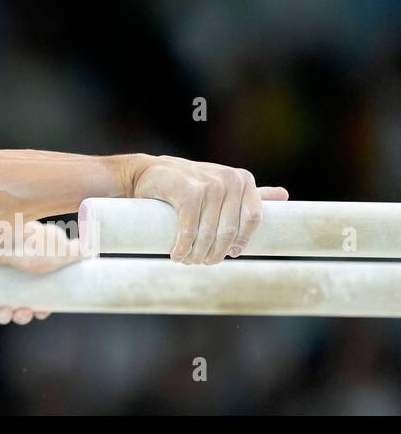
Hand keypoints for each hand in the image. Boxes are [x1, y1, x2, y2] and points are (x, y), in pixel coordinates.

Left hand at [0, 221, 82, 324]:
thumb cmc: (29, 242)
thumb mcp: (58, 247)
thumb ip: (76, 251)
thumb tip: (90, 252)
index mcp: (34, 266)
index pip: (40, 294)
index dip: (42, 307)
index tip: (41, 312)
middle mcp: (15, 271)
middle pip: (20, 303)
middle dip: (23, 314)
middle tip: (23, 313)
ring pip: (1, 304)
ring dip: (4, 315)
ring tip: (4, 311)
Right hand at [128, 154, 289, 263]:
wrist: (148, 171)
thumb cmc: (188, 182)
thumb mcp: (222, 185)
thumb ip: (250, 193)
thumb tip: (285, 195)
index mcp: (242, 179)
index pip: (252, 220)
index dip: (242, 241)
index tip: (231, 254)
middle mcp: (229, 179)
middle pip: (229, 231)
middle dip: (215, 252)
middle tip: (202, 262)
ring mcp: (209, 184)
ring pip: (210, 234)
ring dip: (197, 254)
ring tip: (188, 261)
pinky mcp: (188, 193)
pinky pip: (191, 230)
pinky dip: (183, 248)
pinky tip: (177, 255)